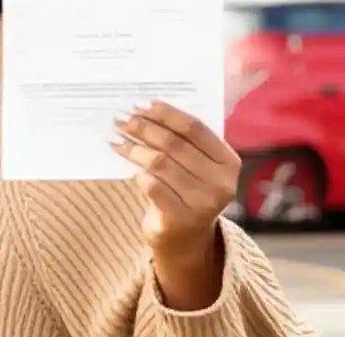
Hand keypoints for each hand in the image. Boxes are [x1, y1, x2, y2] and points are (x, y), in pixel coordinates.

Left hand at [111, 99, 239, 262]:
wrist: (186, 240)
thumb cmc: (186, 192)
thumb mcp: (197, 167)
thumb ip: (183, 142)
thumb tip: (143, 109)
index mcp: (228, 163)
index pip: (195, 128)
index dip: (166, 113)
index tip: (141, 103)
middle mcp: (221, 183)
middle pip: (174, 144)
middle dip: (144, 128)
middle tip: (121, 118)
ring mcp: (202, 203)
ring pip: (159, 163)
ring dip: (133, 147)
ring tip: (116, 138)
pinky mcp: (180, 218)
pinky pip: (151, 185)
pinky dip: (136, 171)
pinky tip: (126, 164)